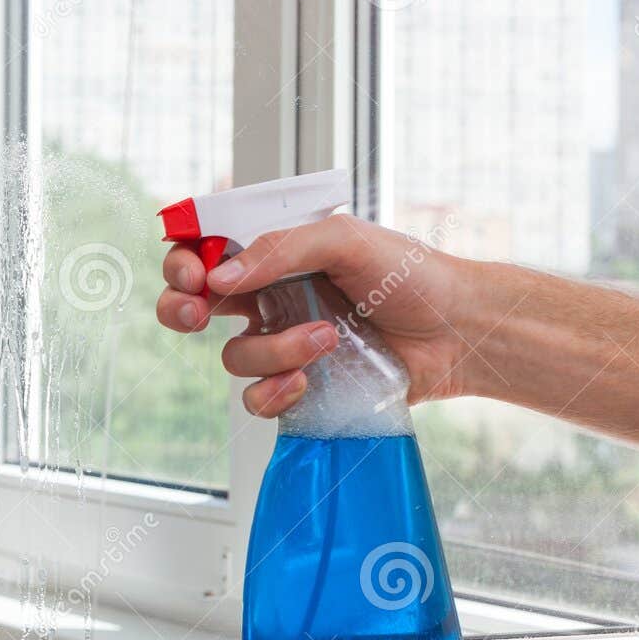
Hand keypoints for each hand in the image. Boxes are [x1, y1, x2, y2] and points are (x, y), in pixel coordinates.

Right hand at [155, 214, 476, 416]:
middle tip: (197, 314)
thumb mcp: (346, 240)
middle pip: (192, 306)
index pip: (206, 253)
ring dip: (273, 350)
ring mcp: (282, 345)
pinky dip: (276, 392)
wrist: (458, 333)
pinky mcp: (299, 388)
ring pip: (234, 357)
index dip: (183, 262)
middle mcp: (269, 300)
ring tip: (326, 338)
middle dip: (180, 309)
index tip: (194, 273)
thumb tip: (219, 280)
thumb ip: (281, 250)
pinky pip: (256, 399)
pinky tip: (308, 382)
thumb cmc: (412, 275)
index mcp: (274, 256)